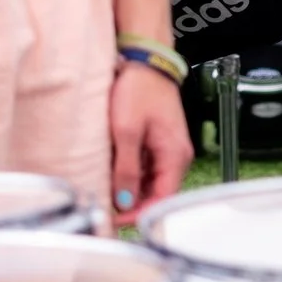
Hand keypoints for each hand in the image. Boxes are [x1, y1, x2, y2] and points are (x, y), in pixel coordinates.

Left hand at [107, 62, 191, 225]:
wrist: (145, 61)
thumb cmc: (140, 89)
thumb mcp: (127, 131)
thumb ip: (127, 169)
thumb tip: (125, 200)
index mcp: (175, 155)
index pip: (163, 199)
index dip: (140, 214)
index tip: (115, 220)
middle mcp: (176, 155)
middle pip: (158, 194)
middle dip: (133, 205)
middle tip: (105, 210)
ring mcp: (167, 149)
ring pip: (150, 183)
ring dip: (130, 190)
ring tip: (106, 191)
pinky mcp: (157, 142)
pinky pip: (146, 168)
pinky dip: (130, 175)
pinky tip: (112, 173)